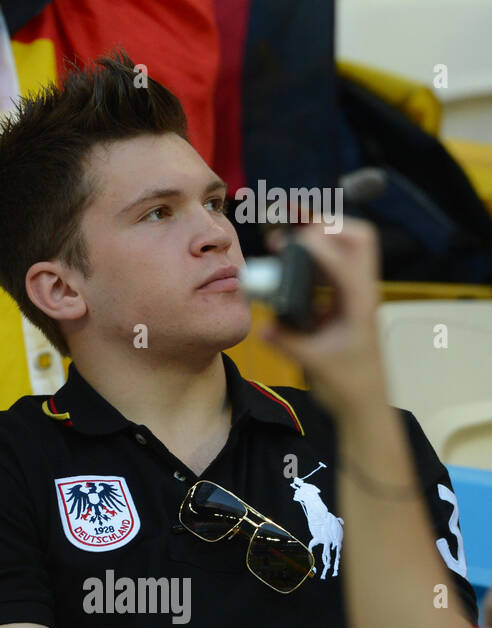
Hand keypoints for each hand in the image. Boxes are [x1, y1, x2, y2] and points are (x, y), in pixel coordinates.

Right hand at [258, 218, 389, 419]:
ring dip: (318, 236)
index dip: (320, 244)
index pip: (346, 260)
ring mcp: (354, 295)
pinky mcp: (343, 302)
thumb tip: (262, 326)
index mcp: (360, 304)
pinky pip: (330, 268)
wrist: (364, 403)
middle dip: (326, 224)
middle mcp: (361, 292)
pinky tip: (286, 266)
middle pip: (357, 237)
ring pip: (347, 247)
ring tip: (282, 239)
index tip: (289, 240)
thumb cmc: (348, 384)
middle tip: (291, 227)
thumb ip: (288, 342)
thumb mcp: (316, 364)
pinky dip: (310, 258)